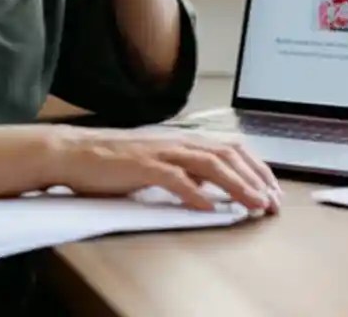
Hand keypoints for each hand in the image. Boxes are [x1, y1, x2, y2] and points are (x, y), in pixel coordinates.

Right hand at [49, 128, 282, 213]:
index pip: (231, 148)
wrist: (75, 152)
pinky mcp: (143, 167)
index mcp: (183, 141)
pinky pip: (175, 179)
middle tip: (272, 202)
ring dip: (236, 185)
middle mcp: (177, 142)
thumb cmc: (114, 161)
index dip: (255, 168)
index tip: (271, 189)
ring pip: (210, 165)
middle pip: (228, 155)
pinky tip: (209, 207)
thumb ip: (185, 171)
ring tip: (253, 204)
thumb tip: (211, 188)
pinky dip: (195, 192)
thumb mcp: (159, 163)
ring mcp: (161, 153)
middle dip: (255, 178)